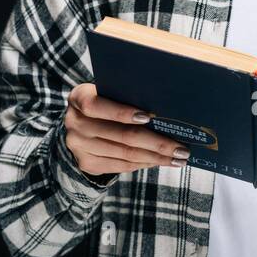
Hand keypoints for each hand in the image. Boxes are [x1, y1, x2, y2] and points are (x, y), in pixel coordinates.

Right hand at [62, 83, 190, 177]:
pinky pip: (121, 166)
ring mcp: (79, 146)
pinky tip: (160, 161)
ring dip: (155, 158)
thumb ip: (126, 94)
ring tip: (178, 158)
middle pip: (121, 135)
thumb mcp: (108, 91)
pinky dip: (144, 163)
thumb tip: (165, 103)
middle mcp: (74, 123)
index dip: (122, 112)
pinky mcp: (87, 163)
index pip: (97, 106)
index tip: (149, 117)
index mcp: (79, 97)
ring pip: (125, 154)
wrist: (80, 123)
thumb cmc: (106, 99)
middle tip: (182, 148)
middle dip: (156, 143)